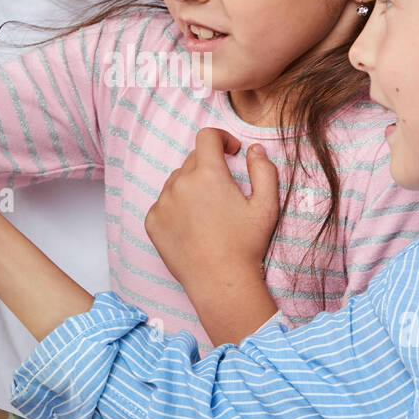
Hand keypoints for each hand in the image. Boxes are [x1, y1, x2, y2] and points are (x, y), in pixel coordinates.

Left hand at [145, 127, 280, 343]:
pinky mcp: (152, 222)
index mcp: (208, 173)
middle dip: (209, 167)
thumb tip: (254, 149)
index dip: (221, 138)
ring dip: (191, 186)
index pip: (207, 136)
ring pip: (177, 181)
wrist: (221, 282)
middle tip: (224, 192)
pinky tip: (193, 227)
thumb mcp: (266, 205)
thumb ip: (264, 170)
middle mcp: (180, 183)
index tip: (230, 151)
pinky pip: (163, 203)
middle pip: (192, 159)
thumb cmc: (246, 245)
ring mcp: (163, 203)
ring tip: (208, 213)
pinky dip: (176, 207)